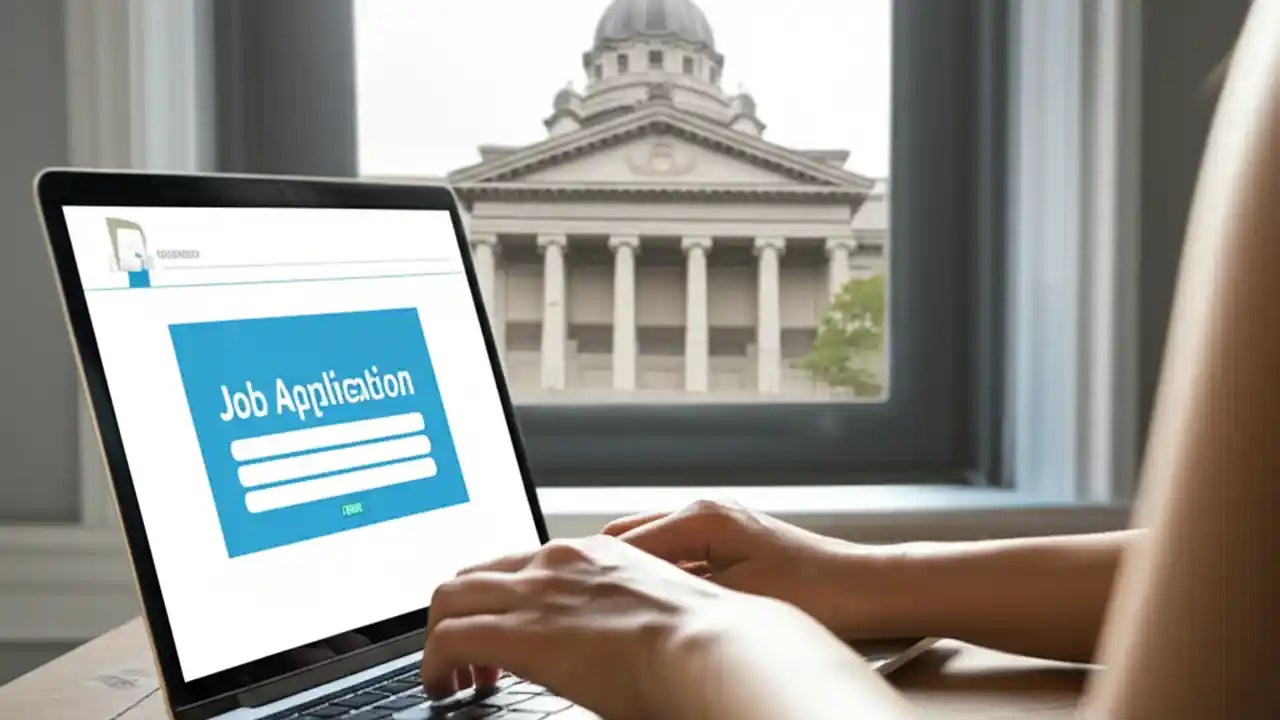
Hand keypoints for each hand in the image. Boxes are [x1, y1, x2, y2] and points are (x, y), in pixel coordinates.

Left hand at [419, 535, 863, 719]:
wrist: (717, 650)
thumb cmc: (708, 645)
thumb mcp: (659, 617)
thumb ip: (631, 623)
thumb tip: (631, 653)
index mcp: (595, 555)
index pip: (521, 561)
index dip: (500, 598)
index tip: (500, 632)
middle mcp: (558, 560)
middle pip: (475, 572)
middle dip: (460, 612)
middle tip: (469, 659)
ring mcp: (537, 590)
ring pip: (449, 597)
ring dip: (442, 637)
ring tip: (452, 677)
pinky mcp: (519, 628)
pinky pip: (447, 637)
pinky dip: (435, 664)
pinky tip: (446, 689)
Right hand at [603, 499, 898, 640]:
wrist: (867, 589)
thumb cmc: (814, 594)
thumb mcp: (734, 598)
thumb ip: (675, 589)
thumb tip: (628, 591)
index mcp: (700, 517)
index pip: (622, 542)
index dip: (594, 571)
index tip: (569, 594)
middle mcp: (705, 511)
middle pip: (629, 537)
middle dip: (604, 568)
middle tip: (579, 604)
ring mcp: (718, 525)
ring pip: (651, 546)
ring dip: (632, 574)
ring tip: (611, 608)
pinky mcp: (730, 543)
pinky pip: (677, 556)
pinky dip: (660, 577)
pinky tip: (657, 606)